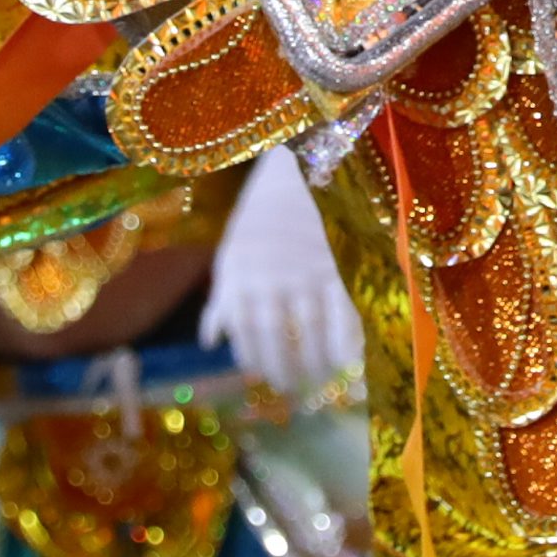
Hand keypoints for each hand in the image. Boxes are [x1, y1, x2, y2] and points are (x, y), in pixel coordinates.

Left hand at [208, 145, 363, 402]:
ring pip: (310, 332)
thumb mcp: (230, 253)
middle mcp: (271, 278)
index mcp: (241, 276)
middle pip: (277, 338)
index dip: (255, 360)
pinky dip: (344, 343)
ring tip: (318, 377)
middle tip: (291, 387)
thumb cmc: (260, 216)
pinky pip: (342, 316)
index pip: (245, 333)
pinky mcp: (338, 266)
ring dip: (314, 362)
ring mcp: (307, 273)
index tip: (262, 377)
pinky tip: (346, 361)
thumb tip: (210, 343)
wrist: (296, 169)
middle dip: (283, 369)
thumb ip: (222, 299)